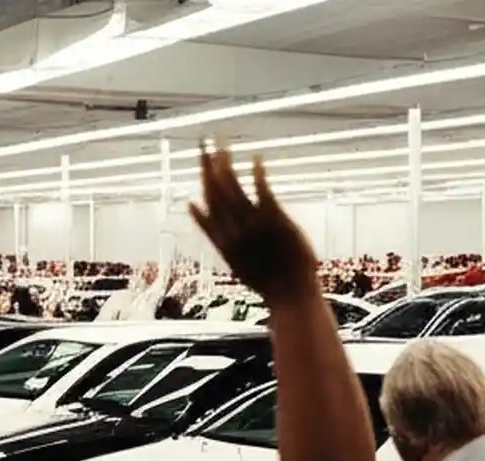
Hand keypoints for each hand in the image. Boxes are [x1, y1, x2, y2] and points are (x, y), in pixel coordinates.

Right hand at [189, 143, 317, 303]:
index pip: (207, 203)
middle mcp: (234, 230)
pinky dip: (258, 175)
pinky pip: (262, 192)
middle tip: (205, 142)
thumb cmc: (267, 283)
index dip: (203, 180)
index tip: (202, 160)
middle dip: (209, 164)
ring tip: (223, 145)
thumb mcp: (236, 262)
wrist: (290, 294)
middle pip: (216, 191)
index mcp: (223, 241)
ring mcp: (253, 224)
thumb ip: (216, 236)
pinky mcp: (275, 221)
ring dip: (227, 165)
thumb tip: (194, 209)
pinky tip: (256, 159)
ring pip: (234, 189)